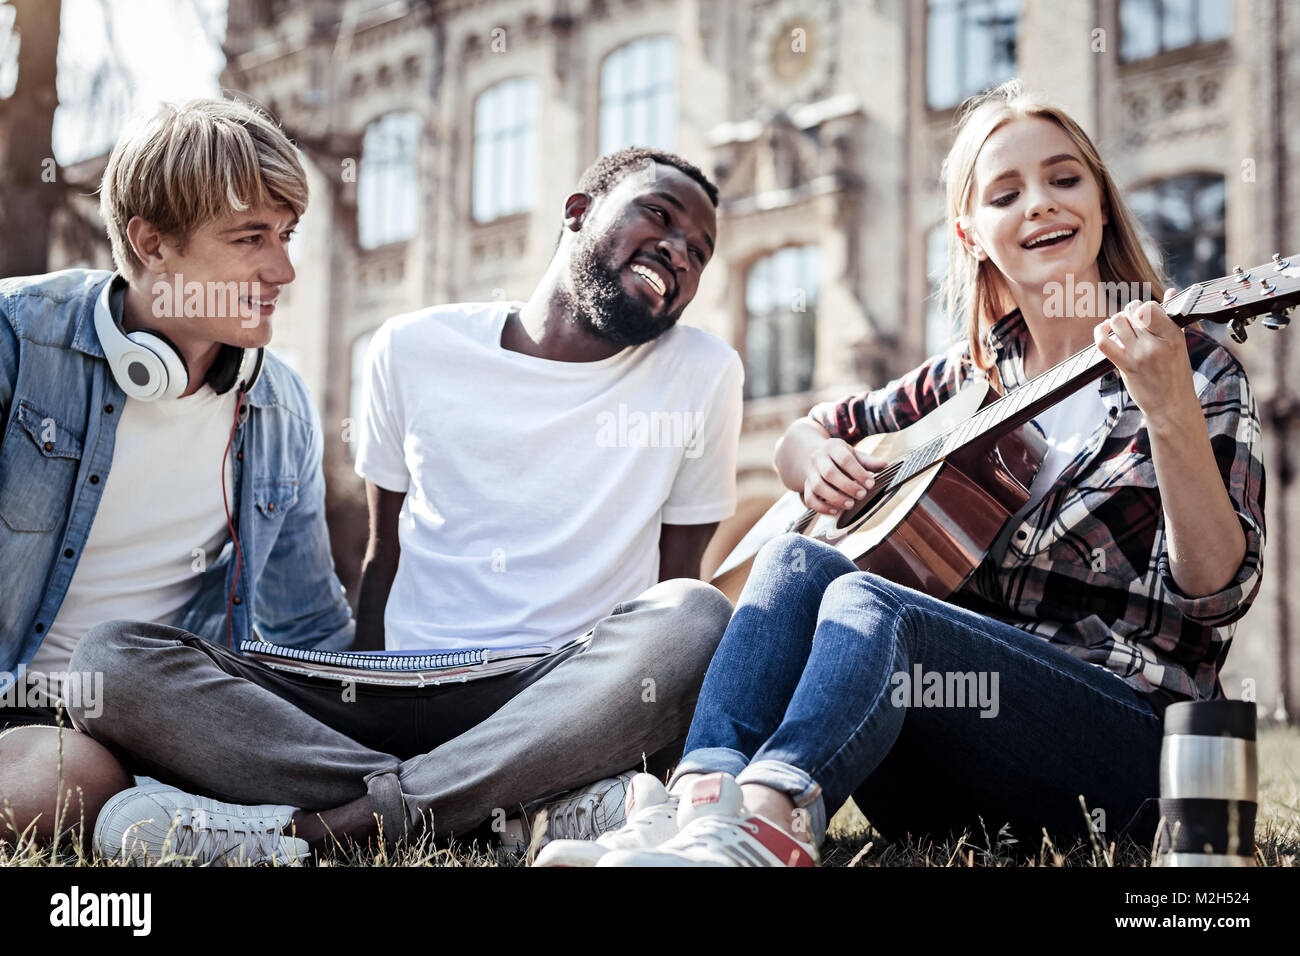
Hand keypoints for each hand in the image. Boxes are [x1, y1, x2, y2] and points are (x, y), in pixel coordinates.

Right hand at [802, 438, 886, 515]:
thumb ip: (867, 461)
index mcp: (833, 447)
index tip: (870, 483)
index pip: (844, 459)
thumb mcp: (853, 454)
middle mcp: (818, 458)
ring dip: (835, 497)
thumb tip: (884, 465)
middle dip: (847, 486)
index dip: (858, 472)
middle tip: (862, 495)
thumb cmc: (838, 457)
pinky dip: (822, 507)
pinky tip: (835, 511)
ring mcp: (810, 473)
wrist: (813, 455)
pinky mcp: (806, 486)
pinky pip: (810, 499)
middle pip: (829, 473)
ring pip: (818, 486)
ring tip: (850, 504)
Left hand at [1093, 289, 1199, 430]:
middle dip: (1128, 312)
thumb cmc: (1176, 374)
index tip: (1142, 315)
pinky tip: (1104, 330)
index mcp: (1174, 335)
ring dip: (1115, 321)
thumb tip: (1169, 291)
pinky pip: (1104, 342)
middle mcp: (1157, 343)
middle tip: (1130, 322)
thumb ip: (1171, 317)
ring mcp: (1140, 355)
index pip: (1150, 306)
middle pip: (1132, 312)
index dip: (1142, 307)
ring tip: (1119, 328)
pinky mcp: (1126, 366)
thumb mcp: (1180, 343)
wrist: (1171, 406)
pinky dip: (1100, 332)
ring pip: (1118, 322)